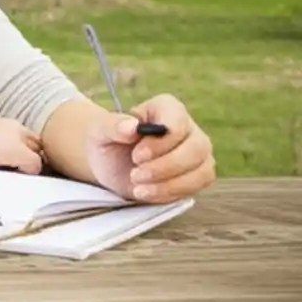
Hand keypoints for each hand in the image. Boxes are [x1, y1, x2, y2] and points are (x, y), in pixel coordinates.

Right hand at [0, 119, 43, 173]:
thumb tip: (7, 162)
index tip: (20, 167)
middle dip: (33, 160)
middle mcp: (13, 126)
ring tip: (13, 176)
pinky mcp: (15, 150)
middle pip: (38, 146)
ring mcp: (15, 138)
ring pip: (38, 155)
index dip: (28, 154)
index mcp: (5, 124)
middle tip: (20, 174)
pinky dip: (27, 174)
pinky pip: (34, 165)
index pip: (30, 139)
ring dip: (29, 167)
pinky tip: (9, 176)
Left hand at [86, 93, 214, 202]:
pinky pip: (196, 187)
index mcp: (167, 108)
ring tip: (137, 188)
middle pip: (196, 148)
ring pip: (202, 170)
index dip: (160, 142)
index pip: (178, 121)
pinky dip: (170, 193)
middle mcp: (188, 128)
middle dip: (165, 166)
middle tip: (135, 175)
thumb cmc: (107, 140)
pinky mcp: (197, 175)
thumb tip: (131, 126)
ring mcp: (197, 153)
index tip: (136, 156)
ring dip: (169, 184)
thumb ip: (112, 125)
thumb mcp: (100, 130)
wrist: (110, 163)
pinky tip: (146, 193)